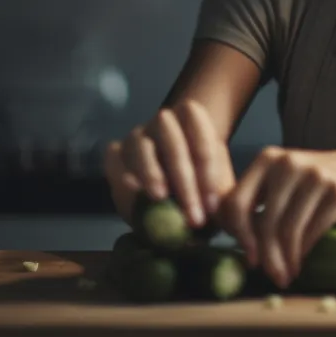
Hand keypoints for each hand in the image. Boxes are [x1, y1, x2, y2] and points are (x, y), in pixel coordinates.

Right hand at [103, 100, 233, 228]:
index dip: (208, 168)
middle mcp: (164, 123)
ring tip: (160, 197)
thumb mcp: (217, 191)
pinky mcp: (116, 154)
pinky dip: (122, 172)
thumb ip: (220, 195)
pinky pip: (115, 158)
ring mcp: (138, 136)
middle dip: (184, 180)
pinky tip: (132, 189)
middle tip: (192, 214)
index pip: (201, 132)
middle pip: (173, 141)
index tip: (211, 204)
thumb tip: (215, 208)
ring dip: (152, 172)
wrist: (172, 198)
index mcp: (193, 122)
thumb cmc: (201, 189)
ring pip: (142, 145)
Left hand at [219, 146, 335, 288]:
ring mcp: (314, 176)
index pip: (237, 201)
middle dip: (262, 254)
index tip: (245, 255)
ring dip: (283, 260)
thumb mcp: (285, 179)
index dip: (237, 234)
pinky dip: (301, 254)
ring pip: (287, 231)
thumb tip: (231, 234)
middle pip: (263, 220)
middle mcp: (288, 163)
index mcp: (268, 158)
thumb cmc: (316, 182)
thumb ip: (258, 198)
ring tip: (284, 275)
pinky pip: (310, 232)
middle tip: (266, 274)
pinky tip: (299, 264)